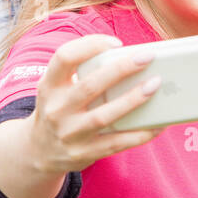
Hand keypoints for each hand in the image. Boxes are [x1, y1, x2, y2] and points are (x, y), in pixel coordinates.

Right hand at [25, 34, 164, 177]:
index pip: (64, 57)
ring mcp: (70, 134)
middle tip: (147, 57)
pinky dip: (140, 133)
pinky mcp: (84, 153)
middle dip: (121, 69)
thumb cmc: (59, 108)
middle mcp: (57, 109)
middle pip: (90, 85)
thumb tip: (130, 59)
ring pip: (104, 116)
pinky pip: (117, 143)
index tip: (116, 43)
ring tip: (155, 85)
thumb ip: (82, 72)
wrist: (39, 151)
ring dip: (132, 100)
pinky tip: (158, 123)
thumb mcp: (57, 87)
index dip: (90, 45)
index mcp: (50, 85)